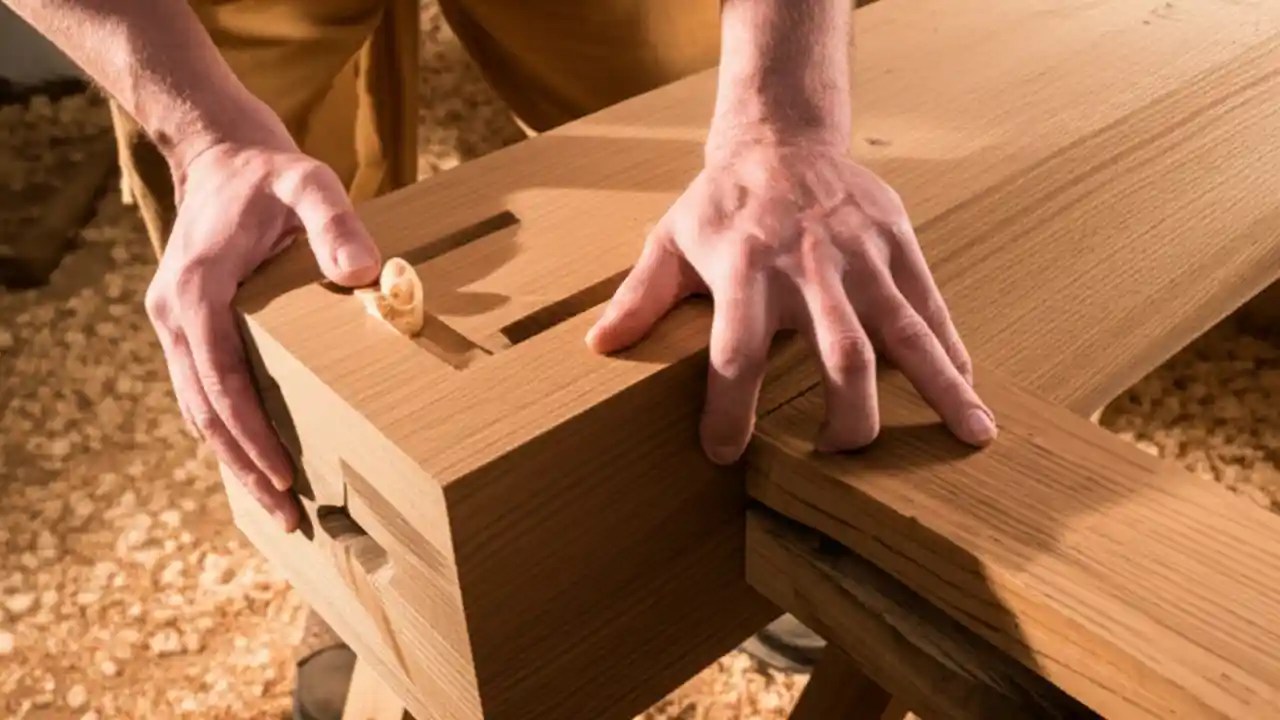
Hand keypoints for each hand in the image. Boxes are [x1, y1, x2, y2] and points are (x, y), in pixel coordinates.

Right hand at [144, 137, 382, 530]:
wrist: (220, 154)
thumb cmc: (269, 173)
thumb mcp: (309, 182)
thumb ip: (335, 222)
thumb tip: (364, 273)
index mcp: (197, 289)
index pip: (220, 378)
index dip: (251, 432)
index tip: (283, 473)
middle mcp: (174, 313)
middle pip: (205, 410)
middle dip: (244, 466)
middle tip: (286, 515)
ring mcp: (175, 323)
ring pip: (199, 409)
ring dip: (234, 459)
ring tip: (277, 506)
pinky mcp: (190, 328)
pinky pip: (205, 392)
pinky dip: (229, 432)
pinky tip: (259, 463)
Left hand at [586, 134, 995, 463]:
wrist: (781, 137)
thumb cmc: (722, 202)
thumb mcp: (670, 240)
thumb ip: (640, 296)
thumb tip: (598, 347)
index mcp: (745, 270)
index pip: (737, 355)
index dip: (730, 411)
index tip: (723, 454)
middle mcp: (809, 266)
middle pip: (843, 354)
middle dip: (851, 419)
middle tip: (843, 458)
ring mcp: (861, 254)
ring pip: (906, 330)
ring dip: (941, 387)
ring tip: (974, 437)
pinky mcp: (896, 242)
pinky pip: (929, 303)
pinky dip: (950, 349)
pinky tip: (968, 388)